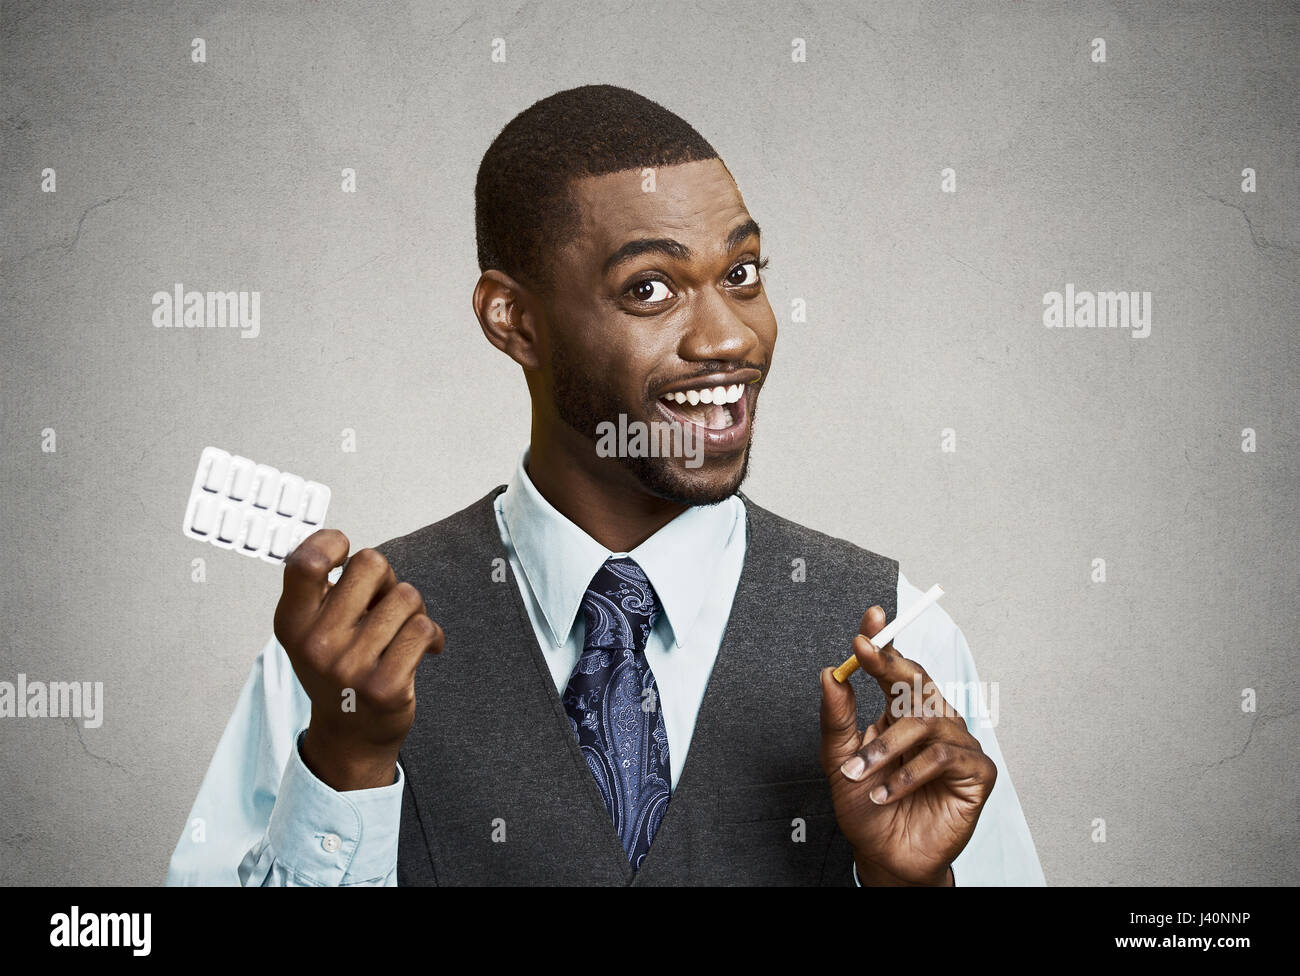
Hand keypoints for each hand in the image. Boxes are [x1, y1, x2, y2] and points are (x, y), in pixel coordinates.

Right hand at [273, 529, 443, 791]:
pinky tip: (424, 651)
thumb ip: (323, 587)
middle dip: (386, 578)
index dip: (331, 543)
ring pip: (407, 596)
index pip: (305, 562)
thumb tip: (342, 544)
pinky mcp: (384, 687)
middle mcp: (315, 644)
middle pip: (372, 563)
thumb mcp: (312, 628)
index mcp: (292, 622)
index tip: (343, 555)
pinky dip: (433, 635)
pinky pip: (424, 629)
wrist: (350, 736)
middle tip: (382, 605)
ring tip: (401, 634)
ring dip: (413, 611)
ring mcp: (349, 668)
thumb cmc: (339, 667)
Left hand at [819, 606, 994, 884]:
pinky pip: (945, 755)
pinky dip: (912, 772)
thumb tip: (830, 674)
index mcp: (899, 713)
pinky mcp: (976, 772)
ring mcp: (957, 744)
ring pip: (926, 719)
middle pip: (917, 679)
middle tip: (864, 653)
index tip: (871, 619)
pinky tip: (890, 791)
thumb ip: (837, 718)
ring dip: (887, 747)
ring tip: (861, 774)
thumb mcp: (839, 761)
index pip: (896, 669)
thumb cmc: (865, 808)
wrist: (884, 857)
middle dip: (888, 663)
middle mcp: (932, 722)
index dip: (885, 642)